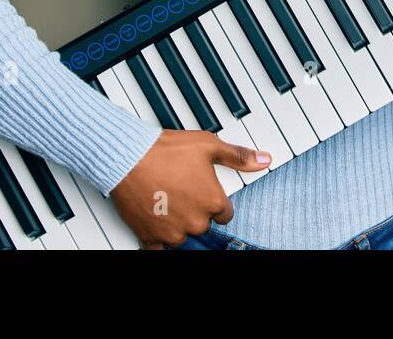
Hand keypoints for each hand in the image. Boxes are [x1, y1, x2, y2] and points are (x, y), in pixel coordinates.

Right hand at [109, 129, 270, 248]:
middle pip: (203, 224)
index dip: (214, 201)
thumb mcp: (208, 145)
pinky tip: (156, 224)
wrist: (129, 157)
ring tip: (167, 200)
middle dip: (195, 211)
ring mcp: (173, 231)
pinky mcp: (151, 235)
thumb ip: (238, 156)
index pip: (225, 214)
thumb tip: (263, 160)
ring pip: (182, 235)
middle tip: (182, 190)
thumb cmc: (165, 151)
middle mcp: (196, 220)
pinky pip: (158, 248)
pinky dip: (157, 239)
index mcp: (213, 201)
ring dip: (177, 223)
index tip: (204, 192)